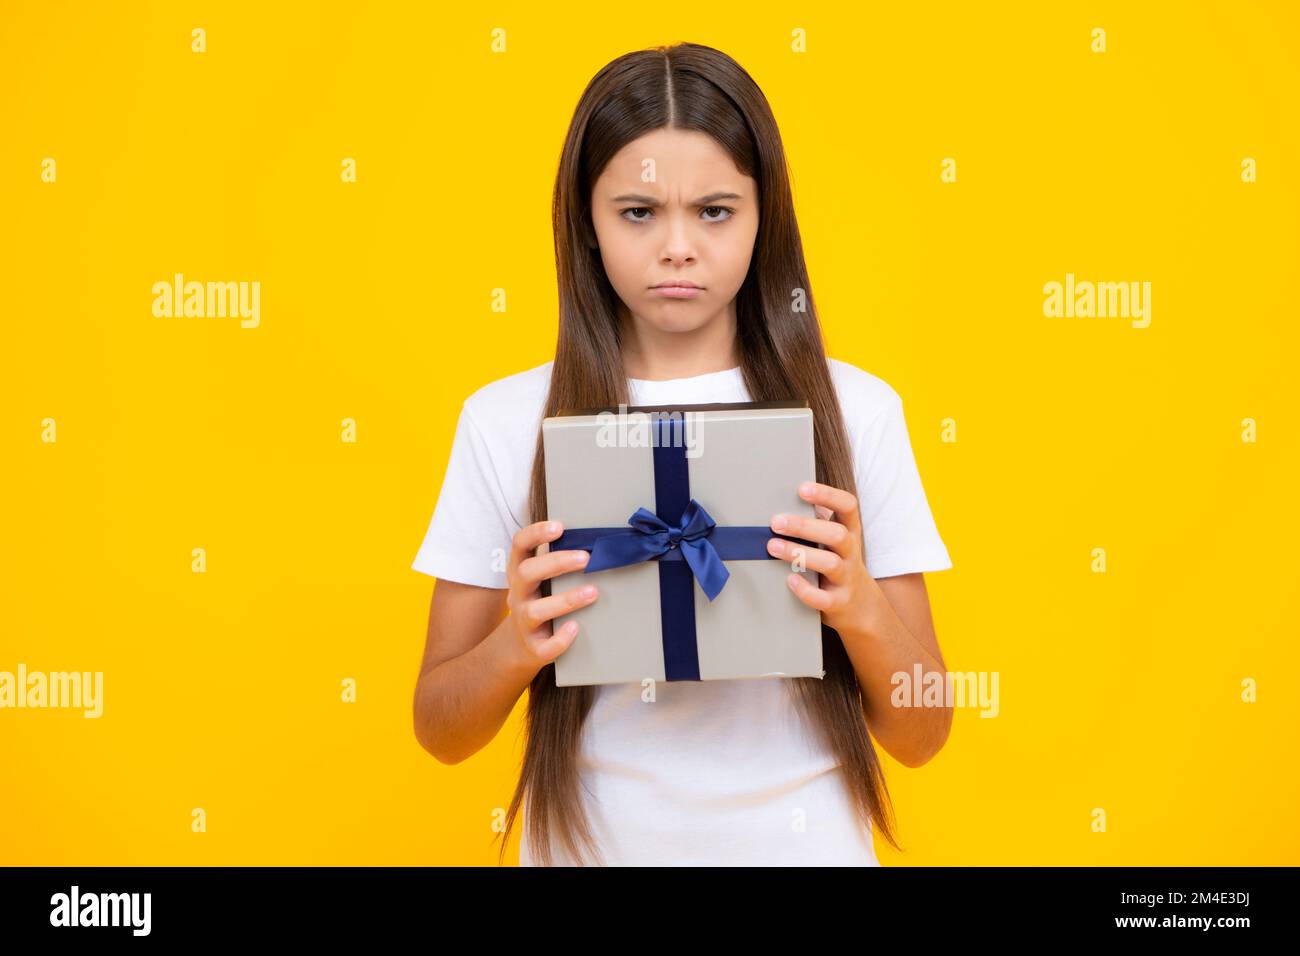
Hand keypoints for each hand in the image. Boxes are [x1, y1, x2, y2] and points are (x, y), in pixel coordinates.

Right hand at [504, 520, 599, 673]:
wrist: (518, 647)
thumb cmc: (538, 603)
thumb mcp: (539, 581)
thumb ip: (556, 562)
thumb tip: (597, 542)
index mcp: (519, 573)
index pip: (519, 546)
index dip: (535, 533)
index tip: (559, 526)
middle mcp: (518, 595)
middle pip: (527, 573)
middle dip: (556, 563)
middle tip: (586, 558)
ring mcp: (523, 622)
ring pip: (536, 611)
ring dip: (566, 600)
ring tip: (593, 592)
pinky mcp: (534, 648)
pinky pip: (545, 646)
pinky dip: (560, 638)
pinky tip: (576, 627)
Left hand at [765, 480, 879, 637]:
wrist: (861, 605)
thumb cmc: (838, 562)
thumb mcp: (834, 539)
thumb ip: (816, 521)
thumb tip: (779, 500)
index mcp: (850, 531)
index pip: (847, 506)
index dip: (827, 495)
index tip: (801, 488)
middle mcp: (851, 552)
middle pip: (836, 534)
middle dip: (805, 526)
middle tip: (776, 522)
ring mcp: (846, 578)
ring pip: (830, 564)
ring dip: (800, 554)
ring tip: (773, 547)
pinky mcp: (838, 602)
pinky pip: (824, 598)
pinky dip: (806, 590)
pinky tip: (790, 580)